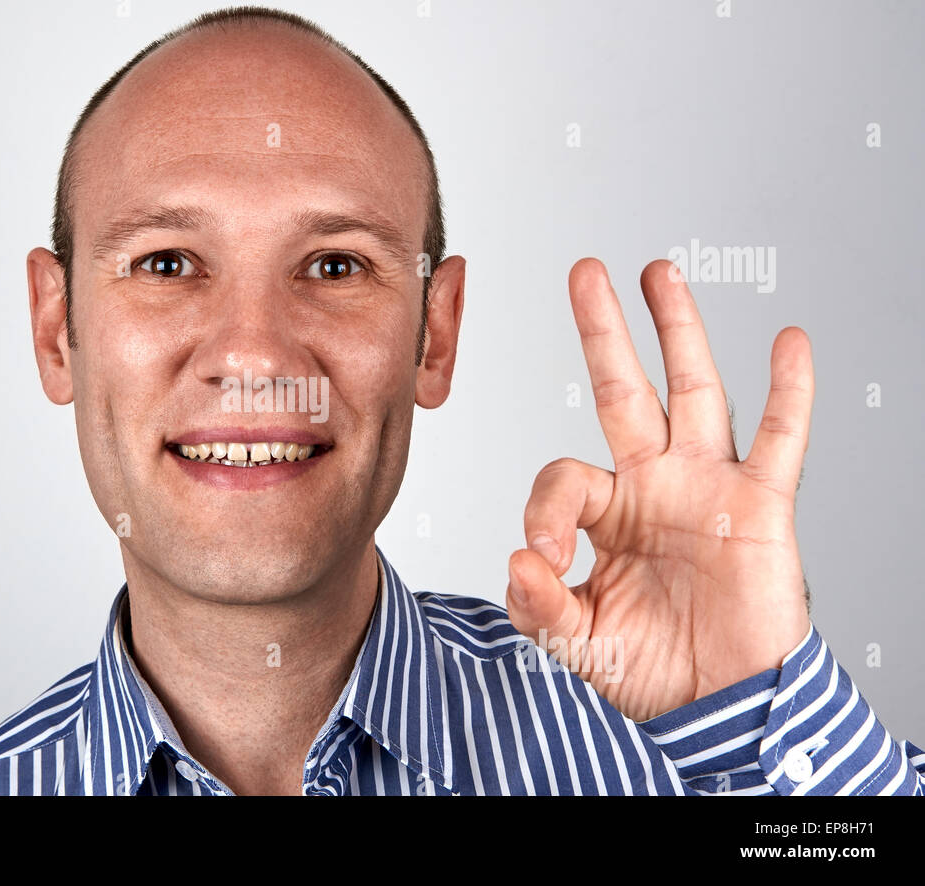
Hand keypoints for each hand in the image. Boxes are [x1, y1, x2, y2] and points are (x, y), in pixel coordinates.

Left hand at [505, 258, 813, 721]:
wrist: (722, 704)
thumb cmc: (653, 667)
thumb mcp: (577, 640)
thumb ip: (539, 605)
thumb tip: (518, 560)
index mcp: (608, 512)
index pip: (564, 478)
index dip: (545, 511)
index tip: (544, 559)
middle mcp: (655, 484)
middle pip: (625, 391)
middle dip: (604, 332)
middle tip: (585, 273)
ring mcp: (709, 487)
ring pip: (695, 392)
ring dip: (680, 332)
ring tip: (660, 272)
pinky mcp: (762, 505)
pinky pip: (782, 438)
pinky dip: (791, 391)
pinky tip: (789, 341)